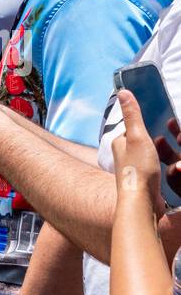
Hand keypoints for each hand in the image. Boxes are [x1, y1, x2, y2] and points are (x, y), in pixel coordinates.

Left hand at [111, 89, 166, 213]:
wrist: (142, 201)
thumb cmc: (138, 168)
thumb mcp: (137, 136)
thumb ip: (132, 115)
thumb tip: (123, 92)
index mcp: (119, 142)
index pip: (132, 125)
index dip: (147, 119)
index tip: (162, 114)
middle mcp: (124, 154)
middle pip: (144, 138)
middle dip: (158, 134)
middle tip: (174, 129)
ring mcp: (135, 167)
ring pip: (152, 152)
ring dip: (164, 148)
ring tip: (178, 143)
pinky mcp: (145, 178)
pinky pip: (157, 165)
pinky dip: (166, 161)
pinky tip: (175, 162)